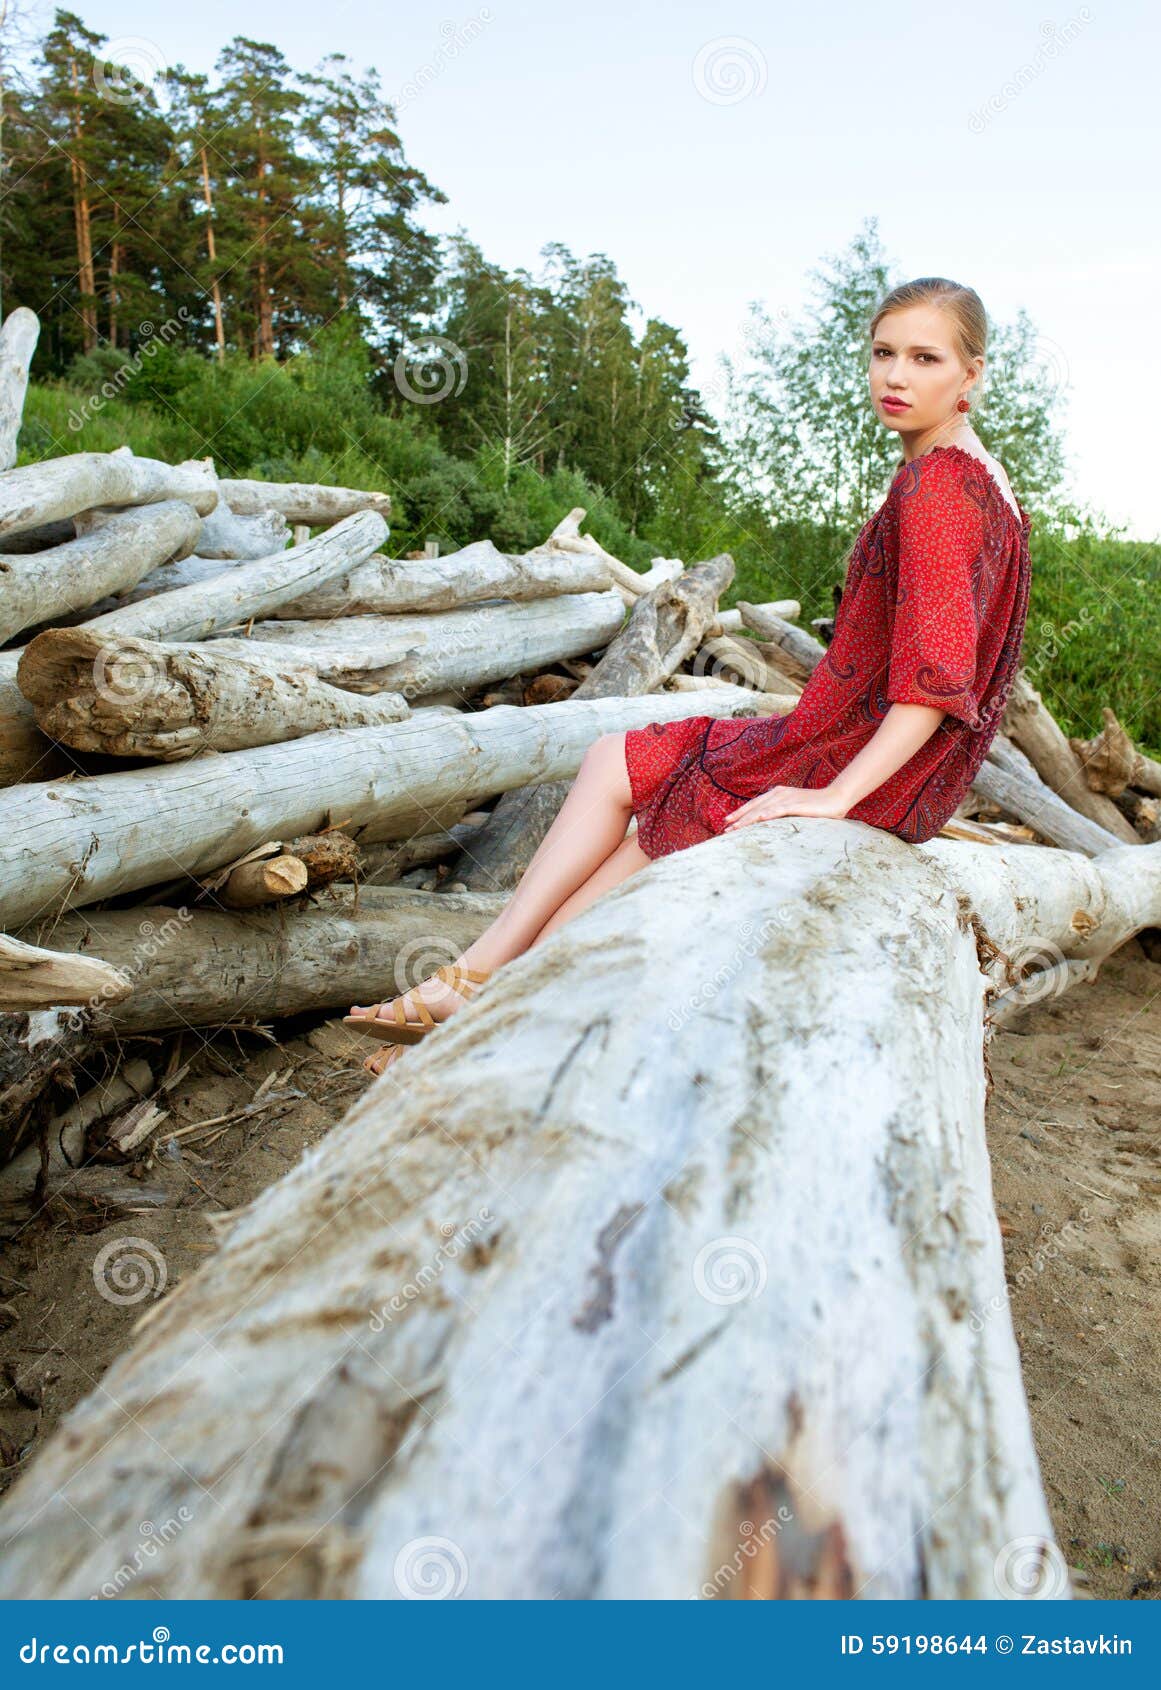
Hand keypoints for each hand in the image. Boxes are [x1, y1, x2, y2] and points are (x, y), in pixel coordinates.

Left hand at [721, 784, 851, 830]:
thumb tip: (768, 822)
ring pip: (763, 810)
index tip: (727, 822)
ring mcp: (787, 798)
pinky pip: (780, 809)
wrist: (836, 798)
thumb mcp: (794, 809)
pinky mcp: (797, 804)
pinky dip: (769, 814)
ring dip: (748, 819)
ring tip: (735, 828)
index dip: (740, 813)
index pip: (754, 804)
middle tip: (726, 830)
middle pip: (755, 808)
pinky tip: (760, 819)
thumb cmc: (816, 807)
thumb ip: (781, 812)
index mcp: (777, 794)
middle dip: (739, 819)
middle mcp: (779, 794)